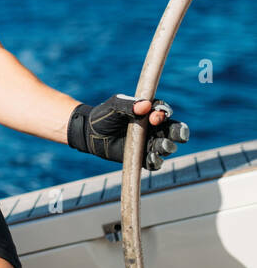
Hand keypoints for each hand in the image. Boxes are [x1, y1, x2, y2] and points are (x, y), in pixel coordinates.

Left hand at [67, 94, 189, 170]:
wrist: (89, 133)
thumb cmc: (103, 116)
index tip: (154, 117)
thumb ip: (128, 104)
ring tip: (160, 145)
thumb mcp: (114, 106)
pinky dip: (156, 161)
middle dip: (178, 133)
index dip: (163, 115)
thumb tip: (145, 106)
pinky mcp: (142, 158)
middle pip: (174, 131)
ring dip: (166, 147)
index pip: (164, 113)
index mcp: (150, 113)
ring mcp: (149, 144)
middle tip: (175, 135)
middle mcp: (154, 129)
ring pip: (166, 147)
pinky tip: (151, 157)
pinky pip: (154, 162)